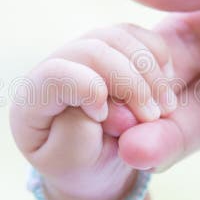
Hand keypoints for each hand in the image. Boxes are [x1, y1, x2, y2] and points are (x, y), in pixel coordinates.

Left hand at [9, 24, 176, 199]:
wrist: (94, 163)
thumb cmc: (79, 166)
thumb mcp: (73, 165)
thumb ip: (78, 137)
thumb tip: (107, 105)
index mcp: (33, 99)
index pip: (55, 75)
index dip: (87, 89)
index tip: (105, 118)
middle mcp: (55, 66)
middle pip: (93, 51)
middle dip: (131, 83)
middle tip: (154, 117)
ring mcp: (83, 52)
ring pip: (117, 37)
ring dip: (149, 71)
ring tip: (165, 109)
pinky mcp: (109, 46)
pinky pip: (136, 34)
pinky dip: (157, 56)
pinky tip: (165, 87)